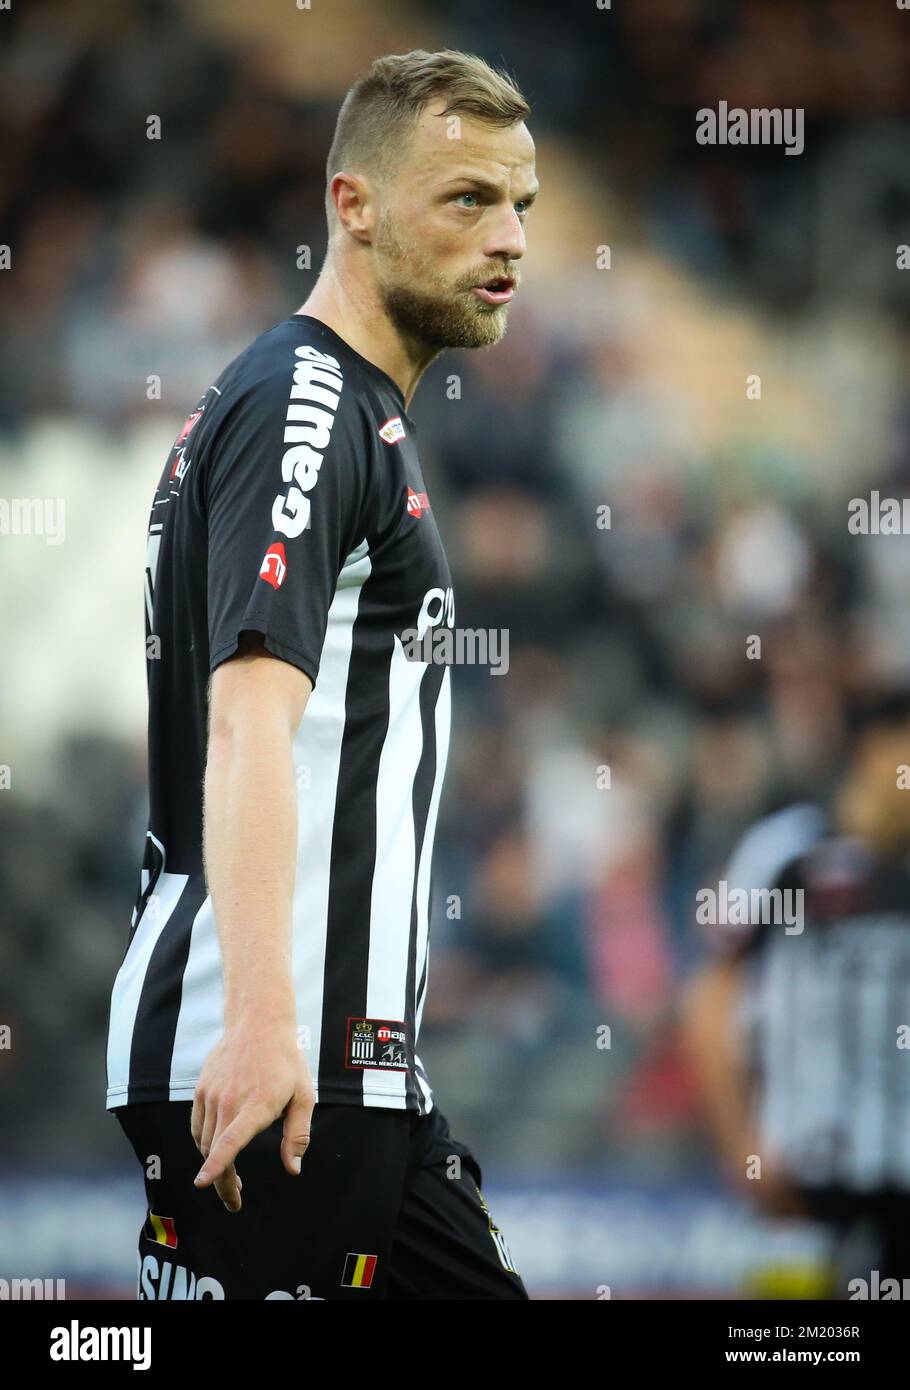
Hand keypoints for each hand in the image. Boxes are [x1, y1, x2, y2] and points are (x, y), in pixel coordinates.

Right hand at [190, 1019, 313, 1211]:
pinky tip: (215, 1150)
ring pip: (204, 1140)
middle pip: (214, 1151)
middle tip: (235, 1201)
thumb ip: (297, 1134)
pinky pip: (197, 1125)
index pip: (230, 1142)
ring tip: (229, 1179)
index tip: (203, 1184)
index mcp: (255, 1106)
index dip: (217, 1166)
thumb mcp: (304, 1095)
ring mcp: (211, 1094)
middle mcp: (228, 1101)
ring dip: (213, 1164)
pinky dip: (204, 1143)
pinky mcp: (201, 1088)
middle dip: (222, 1182)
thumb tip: (293, 1168)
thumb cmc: (286, 1060)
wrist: (258, 1022)